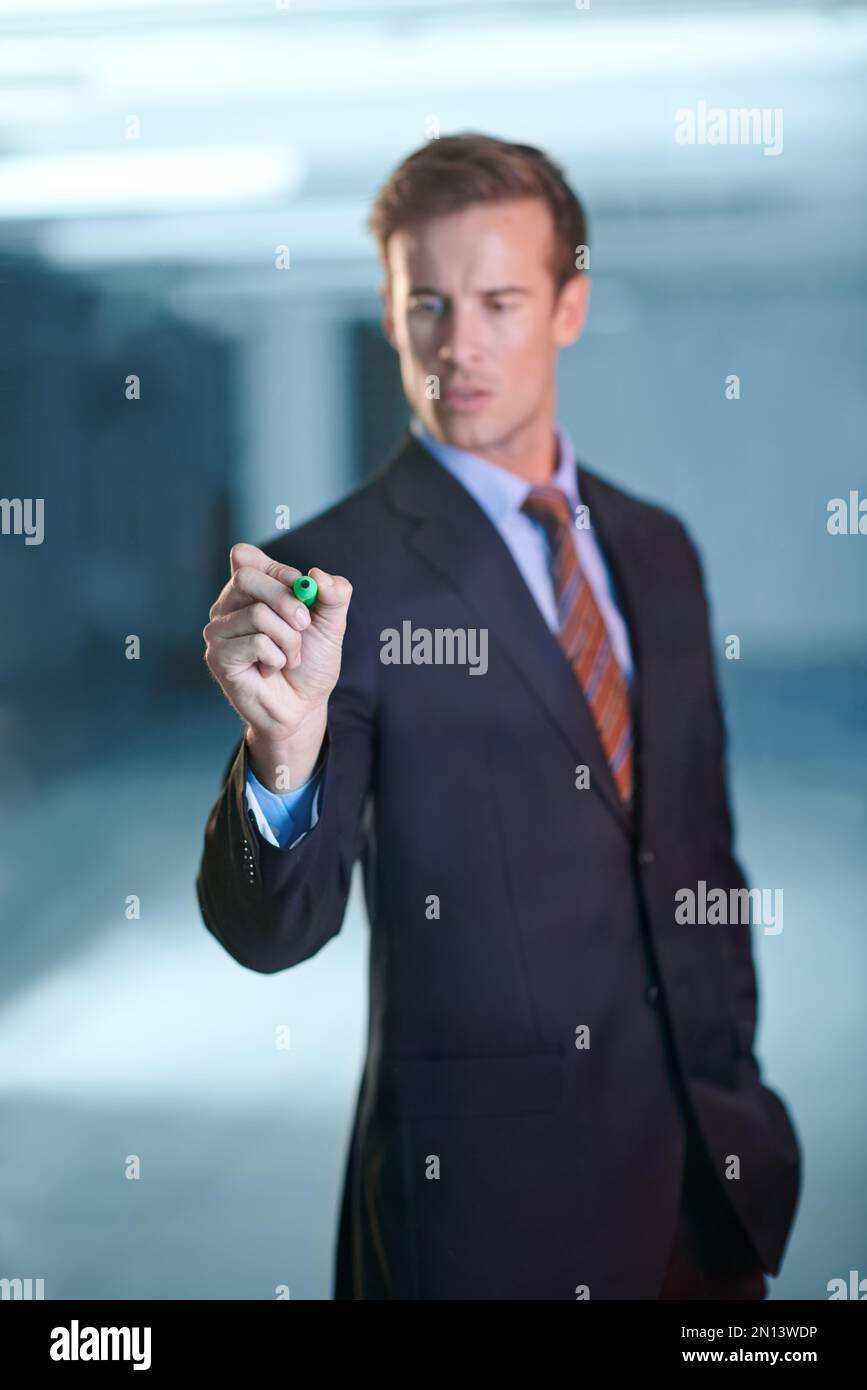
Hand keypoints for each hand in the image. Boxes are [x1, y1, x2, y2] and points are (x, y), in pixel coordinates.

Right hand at [203, 542, 352, 754]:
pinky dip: (277, 658)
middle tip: (304, 625)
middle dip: (287, 601)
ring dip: (289, 640)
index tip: (302, 590)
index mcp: (250, 590)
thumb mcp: (331, 624)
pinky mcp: (218, 657)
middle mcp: (227, 606)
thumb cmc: (310, 663)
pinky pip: (255, 643)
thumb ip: (335, 595)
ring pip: (257, 614)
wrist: (304, 706)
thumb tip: (318, 575)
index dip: (278, 570)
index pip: (245, 557)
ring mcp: (218, 632)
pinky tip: (272, 669)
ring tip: (289, 657)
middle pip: (246, 577)